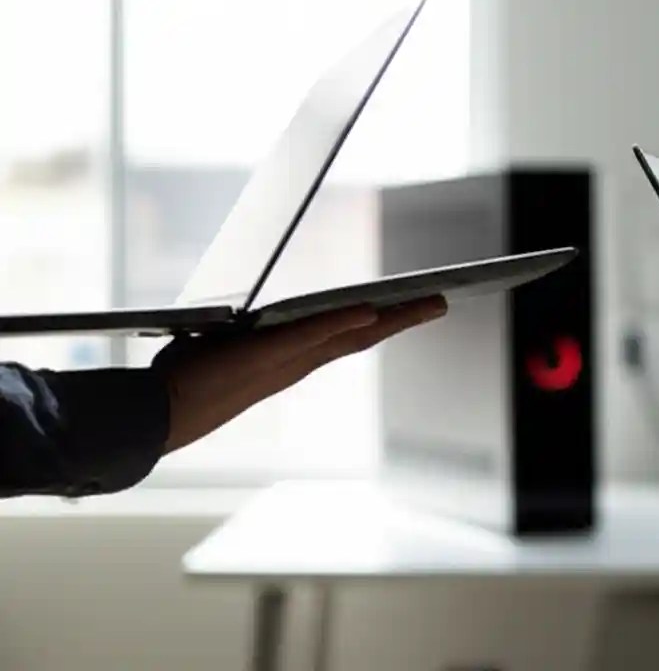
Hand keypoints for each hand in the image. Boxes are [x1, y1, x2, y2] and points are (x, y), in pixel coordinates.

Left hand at [152, 296, 447, 452]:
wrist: (161, 411)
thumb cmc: (187, 379)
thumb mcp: (224, 343)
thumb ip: (239, 330)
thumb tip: (235, 317)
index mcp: (294, 355)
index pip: (349, 333)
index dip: (384, 319)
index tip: (412, 306)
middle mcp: (301, 359)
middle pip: (365, 334)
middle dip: (407, 317)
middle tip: (443, 301)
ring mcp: (290, 358)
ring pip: (352, 334)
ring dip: (393, 317)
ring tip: (429, 302)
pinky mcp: (271, 352)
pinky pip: (314, 333)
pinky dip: (344, 320)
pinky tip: (370, 309)